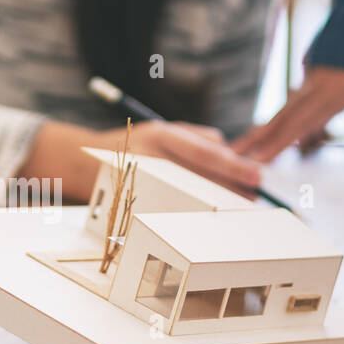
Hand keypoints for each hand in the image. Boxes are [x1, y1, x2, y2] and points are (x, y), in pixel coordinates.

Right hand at [17, 118, 261, 199]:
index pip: (205, 152)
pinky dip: (194, 210)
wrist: (87, 161)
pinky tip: (204, 213)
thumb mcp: (162, 130)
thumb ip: (195, 139)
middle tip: (253, 196)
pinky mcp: (137, 202)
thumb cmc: (136, 145)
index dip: (233, 165)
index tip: (256, 175)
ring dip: (216, 201)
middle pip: (201, 178)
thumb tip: (232, 156)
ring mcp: (143, 182)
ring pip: (191, 194)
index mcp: (160, 135)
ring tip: (234, 207)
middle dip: (231, 188)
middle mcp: (152, 158)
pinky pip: (175, 209)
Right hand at [233, 65, 343, 162]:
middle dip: (257, 140)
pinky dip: (279, 119)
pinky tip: (266, 132)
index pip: (302, 123)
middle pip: (282, 118)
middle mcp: (318, 85)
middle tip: (232, 157)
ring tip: (239, 148)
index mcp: (336, 91)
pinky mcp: (314, 73)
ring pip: (283, 109)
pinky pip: (294, 101)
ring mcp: (313, 78)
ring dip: (262, 131)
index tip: (257, 160)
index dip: (278, 143)